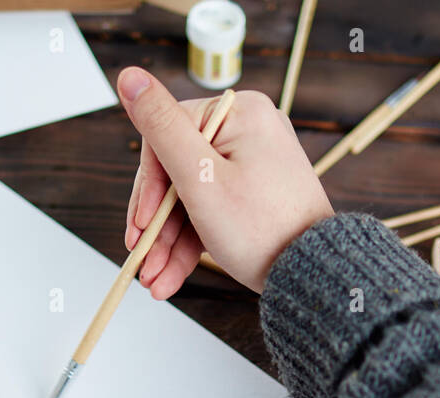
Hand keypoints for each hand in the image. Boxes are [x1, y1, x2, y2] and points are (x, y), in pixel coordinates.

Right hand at [117, 67, 333, 296]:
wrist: (310, 273)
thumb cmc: (261, 228)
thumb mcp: (199, 177)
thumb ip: (160, 127)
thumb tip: (129, 76)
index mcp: (238, 113)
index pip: (166, 138)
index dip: (147, 188)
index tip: (140, 227)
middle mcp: (249, 130)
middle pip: (178, 173)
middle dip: (157, 226)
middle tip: (142, 262)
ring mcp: (254, 163)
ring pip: (192, 199)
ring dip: (169, 242)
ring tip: (155, 279)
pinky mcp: (256, 192)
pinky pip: (213, 210)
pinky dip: (192, 242)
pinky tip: (172, 275)